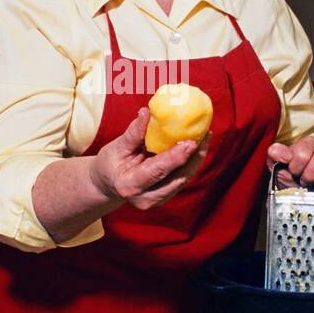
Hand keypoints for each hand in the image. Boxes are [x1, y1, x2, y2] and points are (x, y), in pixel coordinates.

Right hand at [88, 107, 209, 210]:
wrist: (108, 185)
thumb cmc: (110, 164)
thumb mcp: (117, 148)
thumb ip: (133, 133)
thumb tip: (146, 112)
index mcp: (130, 185)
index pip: (157, 171)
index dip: (175, 157)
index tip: (191, 142)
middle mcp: (145, 198)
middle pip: (177, 178)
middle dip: (193, 157)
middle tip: (205, 135)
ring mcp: (157, 200)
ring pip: (183, 179)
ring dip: (196, 159)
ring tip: (205, 137)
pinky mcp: (166, 197)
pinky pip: (182, 178)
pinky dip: (191, 162)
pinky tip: (198, 146)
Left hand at [267, 135, 313, 187]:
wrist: (297, 183)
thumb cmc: (289, 171)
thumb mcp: (276, 163)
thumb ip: (275, 154)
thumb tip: (285, 155)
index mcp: (306, 145)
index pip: (306, 148)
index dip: (298, 163)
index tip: (293, 173)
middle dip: (312, 172)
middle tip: (305, 181)